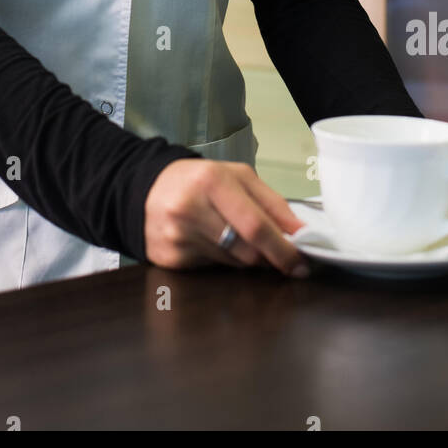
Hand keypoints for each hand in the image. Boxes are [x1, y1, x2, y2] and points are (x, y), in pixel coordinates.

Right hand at [144, 158, 308, 276]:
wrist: (145, 189)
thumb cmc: (200, 181)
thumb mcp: (237, 177)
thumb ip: (272, 203)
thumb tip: (300, 234)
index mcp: (212, 181)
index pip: (255, 226)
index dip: (283, 249)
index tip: (301, 264)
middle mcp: (191, 209)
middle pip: (246, 251)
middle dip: (269, 257)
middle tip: (280, 256)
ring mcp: (177, 237)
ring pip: (232, 263)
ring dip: (246, 257)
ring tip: (235, 237)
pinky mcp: (170, 259)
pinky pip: (212, 269)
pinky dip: (222, 261)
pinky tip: (211, 243)